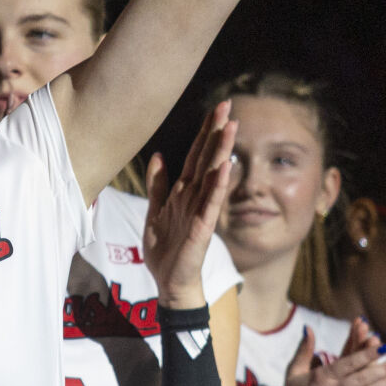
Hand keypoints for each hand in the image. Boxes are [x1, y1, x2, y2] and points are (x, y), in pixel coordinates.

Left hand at [143, 100, 234, 307]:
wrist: (168, 282)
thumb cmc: (165, 249)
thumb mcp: (155, 211)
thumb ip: (158, 185)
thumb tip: (159, 156)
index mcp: (183, 192)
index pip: (196, 155)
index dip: (205, 132)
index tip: (216, 108)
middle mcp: (194, 197)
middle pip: (207, 158)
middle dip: (217, 132)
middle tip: (227, 104)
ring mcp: (199, 212)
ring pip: (212, 176)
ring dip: (221, 152)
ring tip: (230, 127)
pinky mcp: (200, 229)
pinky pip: (209, 205)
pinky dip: (217, 186)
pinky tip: (224, 169)